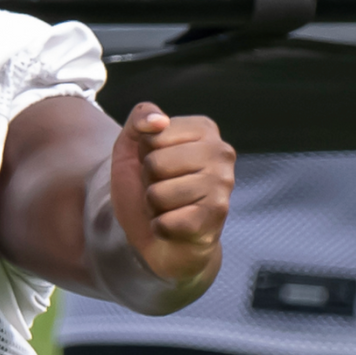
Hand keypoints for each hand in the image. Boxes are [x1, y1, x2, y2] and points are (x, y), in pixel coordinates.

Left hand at [110, 102, 234, 281]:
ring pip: (158, 193)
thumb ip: (139, 118)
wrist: (161, 236)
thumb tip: (158, 120)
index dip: (144, 154)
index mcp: (204, 129)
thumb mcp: (131, 146)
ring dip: (154, 205)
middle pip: (155, 163)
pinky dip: (160, 227)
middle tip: (163, 187)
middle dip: (149, 180)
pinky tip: (174, 225)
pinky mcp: (216, 217)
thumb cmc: (149, 186)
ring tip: (169, 206)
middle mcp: (221, 153)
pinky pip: (165, 221)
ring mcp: (223, 185)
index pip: (153, 134)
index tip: (158, 164)